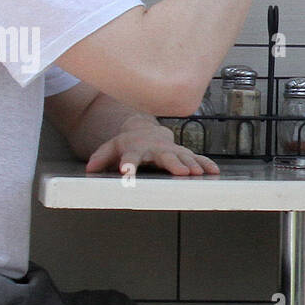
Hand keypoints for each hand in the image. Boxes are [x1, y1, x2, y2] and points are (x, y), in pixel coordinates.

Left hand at [85, 123, 219, 177]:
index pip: (131, 157)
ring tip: (197, 174)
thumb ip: (101, 157)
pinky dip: (206, 164)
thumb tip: (90, 169)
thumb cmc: (128, 143)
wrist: (146, 130)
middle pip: (165, 157)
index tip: (127, 172)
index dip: (128, 165)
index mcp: (136, 148)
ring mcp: (172, 150)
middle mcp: (156, 150)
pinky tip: (214, 172)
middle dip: (173, 164)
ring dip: (191, 165)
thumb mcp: (111, 147)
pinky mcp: (183, 153)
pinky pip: (197, 158)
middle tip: (180, 172)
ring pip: (183, 158)